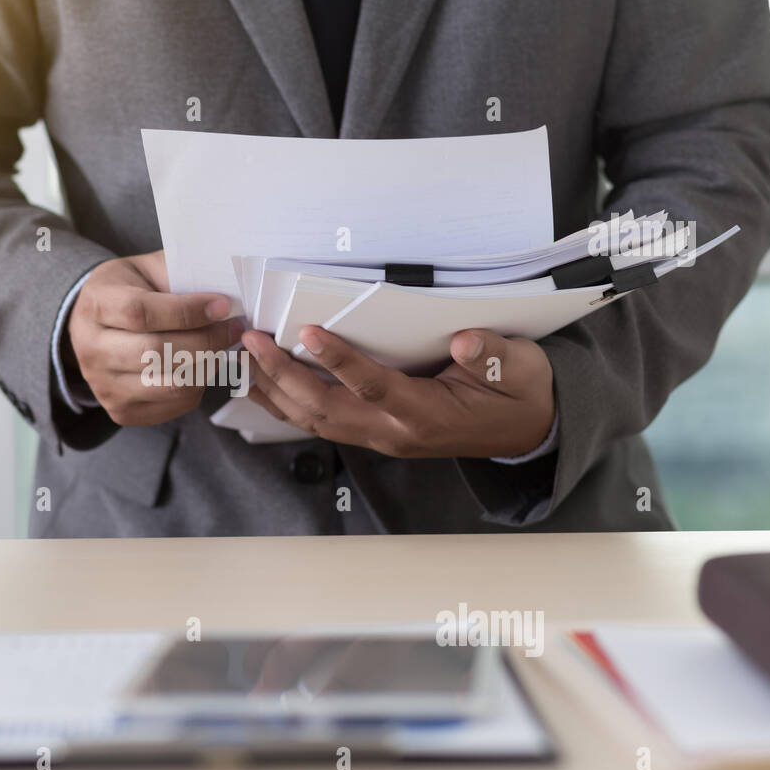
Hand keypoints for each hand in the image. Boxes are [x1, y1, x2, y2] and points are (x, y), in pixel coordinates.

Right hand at [67, 249, 243, 425]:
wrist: (95, 326)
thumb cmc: (129, 291)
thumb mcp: (147, 269)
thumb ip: (180, 275)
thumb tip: (225, 292)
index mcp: (95, 306)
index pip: (140, 313)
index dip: (186, 311)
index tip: (221, 306)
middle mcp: (91, 350)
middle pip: (154, 353)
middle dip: (205, 341)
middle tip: (233, 328)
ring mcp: (104, 386)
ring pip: (169, 384)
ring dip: (207, 364)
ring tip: (221, 345)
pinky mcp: (122, 411)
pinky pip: (174, 405)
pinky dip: (198, 385)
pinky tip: (202, 364)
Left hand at [242, 325, 554, 459]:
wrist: (525, 432)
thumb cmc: (518, 395)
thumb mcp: (520, 370)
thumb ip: (493, 356)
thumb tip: (465, 340)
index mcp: (426, 413)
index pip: (374, 386)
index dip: (339, 360)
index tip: (306, 332)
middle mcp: (394, 431)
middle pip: (326, 407)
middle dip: (283, 374)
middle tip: (251, 341)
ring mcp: (379, 437)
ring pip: (314, 419)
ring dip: (275, 390)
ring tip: (243, 357)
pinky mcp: (372, 433)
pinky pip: (319, 422)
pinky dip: (286, 403)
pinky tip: (263, 382)